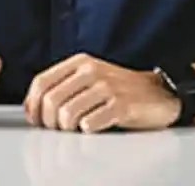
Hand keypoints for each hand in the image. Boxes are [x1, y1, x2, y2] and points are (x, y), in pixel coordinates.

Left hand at [23, 54, 180, 132]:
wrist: (161, 93)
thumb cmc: (121, 90)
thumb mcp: (89, 79)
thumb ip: (63, 87)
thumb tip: (33, 109)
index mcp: (80, 62)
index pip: (41, 82)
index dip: (33, 105)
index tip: (36, 119)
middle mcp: (92, 71)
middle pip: (51, 101)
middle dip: (49, 122)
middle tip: (58, 129)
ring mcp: (107, 87)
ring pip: (67, 114)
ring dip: (67, 129)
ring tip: (77, 129)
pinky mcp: (121, 106)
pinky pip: (90, 124)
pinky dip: (87, 131)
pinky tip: (95, 127)